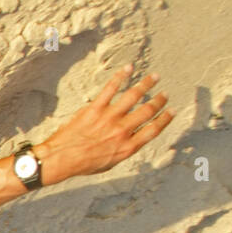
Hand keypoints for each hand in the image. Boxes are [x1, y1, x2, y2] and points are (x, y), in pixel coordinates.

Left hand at [35, 64, 173, 184]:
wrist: (60, 159)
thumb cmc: (82, 164)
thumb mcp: (109, 163)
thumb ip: (124, 149)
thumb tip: (133, 140)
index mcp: (127, 147)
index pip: (154, 130)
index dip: (165, 119)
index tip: (172, 110)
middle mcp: (122, 131)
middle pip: (148, 110)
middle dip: (159, 100)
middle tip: (164, 93)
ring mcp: (109, 118)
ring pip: (134, 96)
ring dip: (147, 84)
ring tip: (154, 77)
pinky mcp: (95, 108)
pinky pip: (111, 88)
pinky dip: (121, 76)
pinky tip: (128, 68)